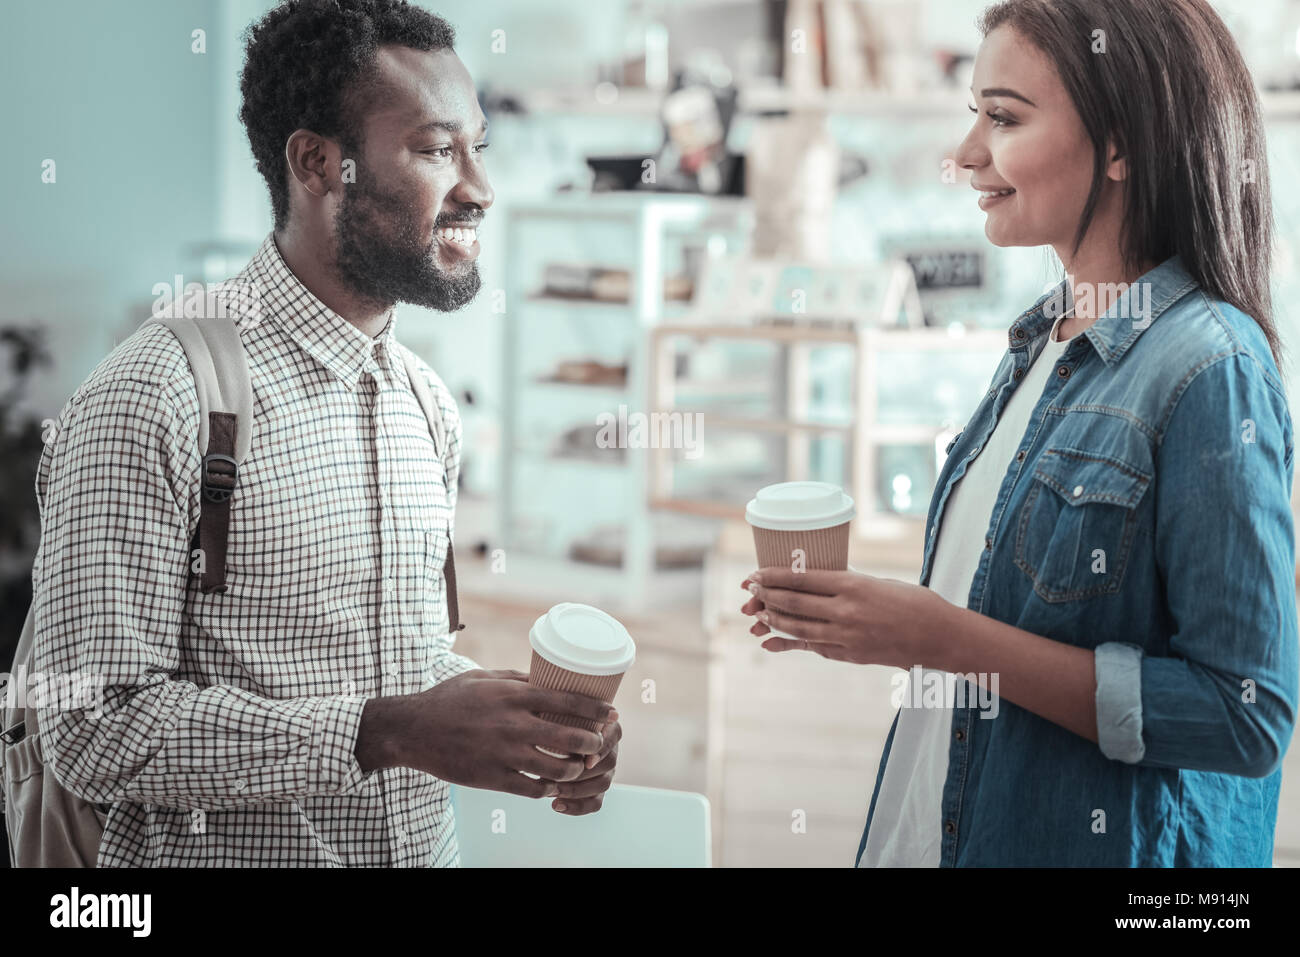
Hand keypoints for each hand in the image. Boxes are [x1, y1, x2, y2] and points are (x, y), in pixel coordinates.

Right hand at [359, 669, 615, 800]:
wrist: (412, 730)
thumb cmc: (449, 699)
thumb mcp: (484, 678)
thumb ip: (517, 680)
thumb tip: (548, 679)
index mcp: (513, 696)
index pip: (566, 702)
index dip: (595, 709)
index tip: (611, 714)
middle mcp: (512, 725)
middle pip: (569, 739)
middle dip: (592, 744)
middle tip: (598, 745)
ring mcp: (503, 754)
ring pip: (555, 769)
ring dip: (573, 771)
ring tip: (578, 768)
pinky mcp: (492, 778)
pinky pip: (532, 789)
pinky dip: (546, 788)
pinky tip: (550, 784)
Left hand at [551, 717, 621, 815]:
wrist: (545, 734)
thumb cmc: (551, 717)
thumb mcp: (556, 712)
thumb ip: (561, 715)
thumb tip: (560, 725)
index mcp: (606, 725)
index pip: (613, 736)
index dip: (602, 750)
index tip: (586, 761)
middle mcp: (610, 748)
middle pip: (608, 764)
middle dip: (582, 773)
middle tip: (556, 776)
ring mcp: (606, 770)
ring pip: (602, 784)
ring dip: (576, 790)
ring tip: (551, 790)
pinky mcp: (597, 789)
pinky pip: (595, 803)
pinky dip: (576, 807)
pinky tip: (556, 805)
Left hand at [739, 567, 953, 668]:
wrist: (939, 637)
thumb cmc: (911, 601)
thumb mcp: (876, 583)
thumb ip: (844, 584)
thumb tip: (812, 579)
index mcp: (853, 585)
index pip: (801, 579)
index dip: (773, 576)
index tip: (755, 574)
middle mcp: (846, 611)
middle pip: (794, 604)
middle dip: (767, 596)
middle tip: (750, 591)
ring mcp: (847, 636)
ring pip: (798, 628)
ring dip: (773, 621)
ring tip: (757, 615)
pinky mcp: (850, 655)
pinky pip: (813, 647)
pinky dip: (790, 642)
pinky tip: (773, 641)